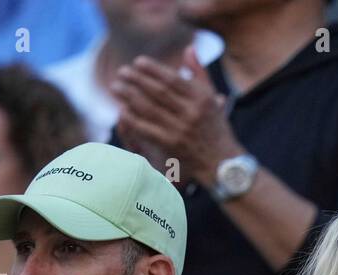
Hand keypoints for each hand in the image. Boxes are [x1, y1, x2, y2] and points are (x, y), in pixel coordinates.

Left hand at [111, 46, 241, 185]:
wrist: (222, 163)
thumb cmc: (215, 128)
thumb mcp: (211, 99)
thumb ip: (200, 73)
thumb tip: (189, 48)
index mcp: (202, 98)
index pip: (172, 79)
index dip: (153, 69)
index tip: (138, 62)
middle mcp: (192, 112)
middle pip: (158, 92)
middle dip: (137, 80)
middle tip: (122, 72)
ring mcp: (181, 129)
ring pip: (149, 108)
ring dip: (129, 96)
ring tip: (115, 87)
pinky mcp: (171, 144)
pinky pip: (146, 128)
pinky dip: (132, 118)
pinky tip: (122, 110)